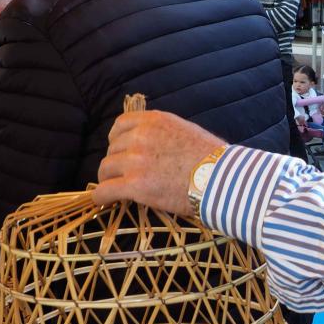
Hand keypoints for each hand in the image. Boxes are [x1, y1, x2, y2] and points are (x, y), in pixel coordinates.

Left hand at [92, 111, 223, 216]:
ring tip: (114, 189)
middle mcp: (140, 137)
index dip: (117, 140)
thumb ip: (162, 133)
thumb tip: (152, 144)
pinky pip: (105, 190)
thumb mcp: (185, 131)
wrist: (222, 179)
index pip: (120, 125)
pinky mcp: (135, 185)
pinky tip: (103, 202)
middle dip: (116, 162)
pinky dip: (101, 197)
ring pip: (105, 169)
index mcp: (154, 121)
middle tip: (124, 175)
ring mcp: (135, 161)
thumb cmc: (212, 159)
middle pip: (112, 149)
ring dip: (108, 179)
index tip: (120, 151)